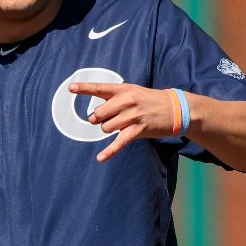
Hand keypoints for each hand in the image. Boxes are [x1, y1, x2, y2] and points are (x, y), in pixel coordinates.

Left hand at [68, 83, 184, 162]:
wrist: (175, 108)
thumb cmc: (150, 100)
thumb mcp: (133, 92)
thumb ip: (114, 99)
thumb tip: (94, 114)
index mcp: (124, 89)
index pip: (100, 88)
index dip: (84, 88)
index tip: (70, 88)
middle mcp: (127, 101)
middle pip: (99, 113)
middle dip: (99, 119)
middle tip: (109, 118)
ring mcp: (133, 116)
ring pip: (106, 128)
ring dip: (110, 129)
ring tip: (122, 125)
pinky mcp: (139, 130)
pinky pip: (119, 142)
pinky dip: (109, 151)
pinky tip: (100, 158)